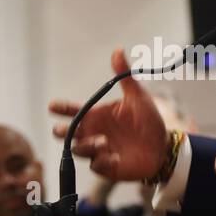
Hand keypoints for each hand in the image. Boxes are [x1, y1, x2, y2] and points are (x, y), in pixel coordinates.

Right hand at [49, 48, 168, 181]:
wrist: (162, 147)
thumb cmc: (148, 120)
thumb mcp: (138, 96)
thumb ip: (124, 75)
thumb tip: (118, 49)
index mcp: (96, 115)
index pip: (72, 110)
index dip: (61, 108)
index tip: (52, 105)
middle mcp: (93, 132)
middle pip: (66, 133)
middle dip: (62, 131)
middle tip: (65, 130)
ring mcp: (98, 150)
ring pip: (79, 149)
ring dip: (86, 146)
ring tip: (103, 141)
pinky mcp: (107, 166)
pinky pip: (96, 166)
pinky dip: (102, 161)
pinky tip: (114, 157)